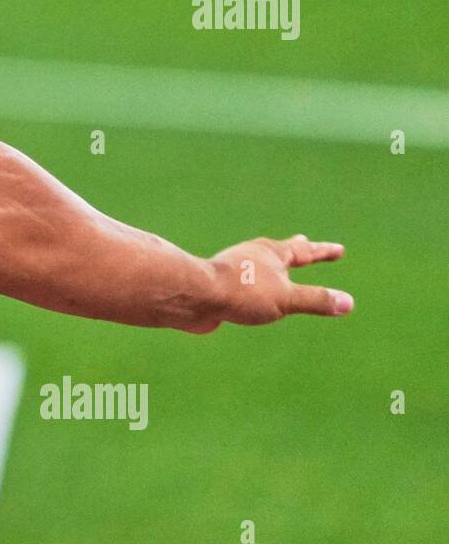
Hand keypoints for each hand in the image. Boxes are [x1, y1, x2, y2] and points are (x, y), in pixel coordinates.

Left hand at [193, 234, 352, 332]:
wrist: (194, 296)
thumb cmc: (242, 292)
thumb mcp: (286, 298)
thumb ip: (316, 300)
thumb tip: (349, 303)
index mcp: (271, 253)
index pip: (304, 251)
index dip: (323, 251)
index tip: (339, 249)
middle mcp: (252, 257)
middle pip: (278, 251)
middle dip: (294, 249)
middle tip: (303, 240)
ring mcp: (233, 270)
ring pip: (257, 267)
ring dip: (270, 268)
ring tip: (274, 270)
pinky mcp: (218, 287)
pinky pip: (241, 285)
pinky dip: (252, 287)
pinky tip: (245, 296)